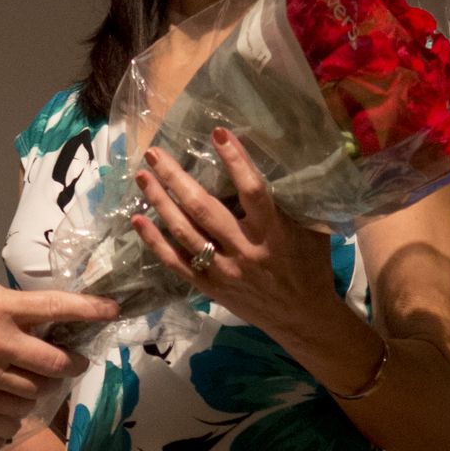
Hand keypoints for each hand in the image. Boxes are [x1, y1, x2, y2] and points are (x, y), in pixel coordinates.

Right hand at [0, 277, 116, 450]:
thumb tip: (46, 314)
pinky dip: (20, 407)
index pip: (56, 307)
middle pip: (54, 362)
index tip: (112, 310)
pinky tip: (17, 399)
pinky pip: (11, 411)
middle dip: (73, 364)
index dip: (89, 309)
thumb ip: (14, 305)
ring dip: (45, 387)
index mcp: (2, 307)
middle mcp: (0, 341)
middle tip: (77, 363)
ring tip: (41, 381)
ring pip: (35, 391)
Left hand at [133, 129, 341, 344]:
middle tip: (154, 153)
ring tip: (142, 177)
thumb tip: (279, 157)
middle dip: (175, 178)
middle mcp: (244, 249)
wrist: (300, 317)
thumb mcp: (311, 229)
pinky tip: (138, 220)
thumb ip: (291, 199)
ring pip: (184, 232)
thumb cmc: (309, 265)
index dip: (235, 160)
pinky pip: (175, 262)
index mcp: (273, 232)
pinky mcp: (209, 286)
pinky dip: (154, 242)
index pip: (251, 190)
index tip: (217, 133)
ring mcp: (223, 269)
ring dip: (160, 202)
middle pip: (203, 209)